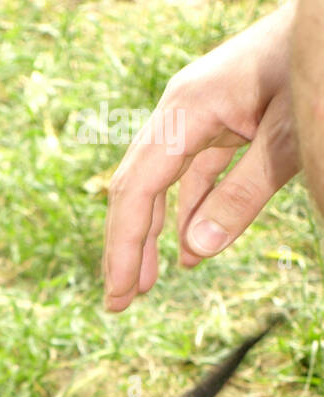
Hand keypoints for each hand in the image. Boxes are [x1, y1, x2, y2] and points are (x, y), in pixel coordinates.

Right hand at [103, 2, 301, 311]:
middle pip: (135, 188)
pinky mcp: (218, 120)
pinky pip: (190, 176)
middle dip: (125, 248)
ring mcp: (197, 116)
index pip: (136, 189)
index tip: (118, 295)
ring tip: (144, 285)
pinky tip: (187, 251)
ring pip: (158, 185)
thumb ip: (242, 194)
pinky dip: (186, 213)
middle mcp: (179, 113)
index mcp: (185, 111)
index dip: (123, 247)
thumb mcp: (286, 137)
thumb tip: (196, 252)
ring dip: (150, 236)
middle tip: (117, 303)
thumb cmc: (314, 67)